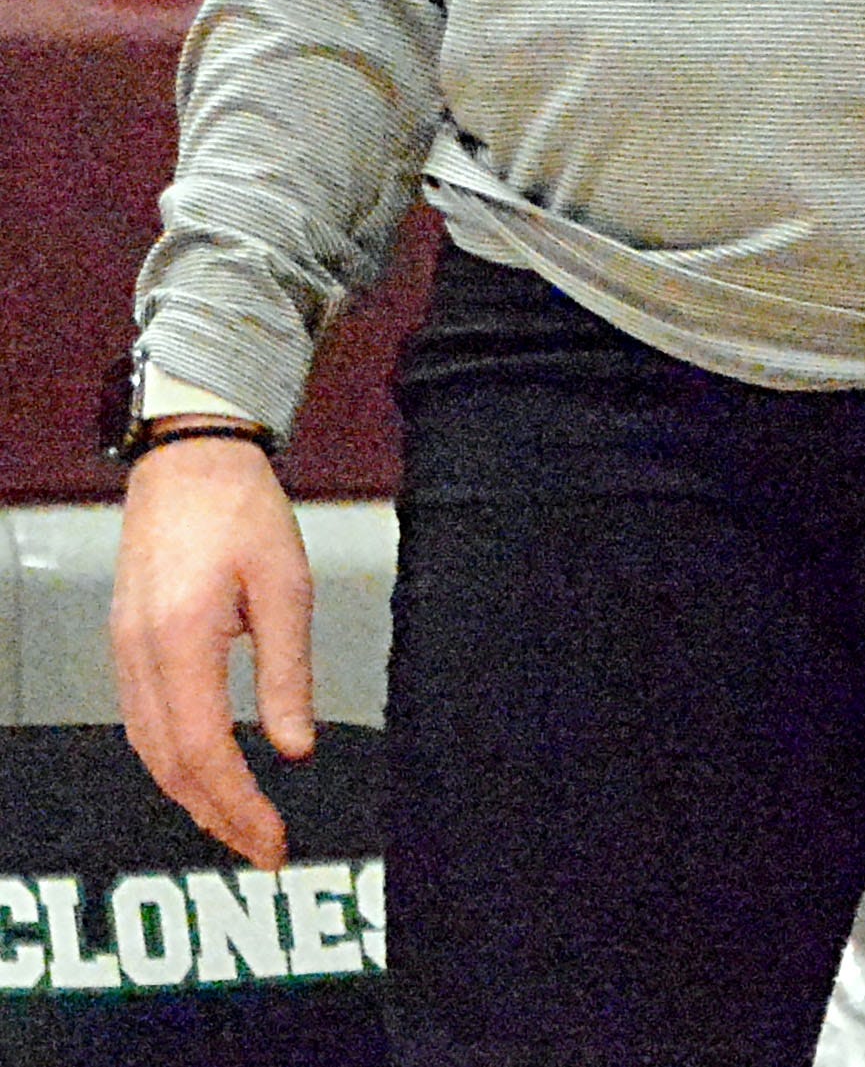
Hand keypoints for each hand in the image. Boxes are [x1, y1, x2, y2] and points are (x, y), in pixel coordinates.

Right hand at [110, 434, 312, 866]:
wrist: (188, 459)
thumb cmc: (243, 512)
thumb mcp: (285, 585)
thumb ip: (286, 672)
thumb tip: (295, 750)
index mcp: (180, 643)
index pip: (204, 754)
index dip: (237, 807)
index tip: (274, 842)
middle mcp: (138, 659)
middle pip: (171, 767)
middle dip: (216, 817)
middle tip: (262, 850)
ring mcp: (123, 654)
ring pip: (152, 752)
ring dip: (192, 797)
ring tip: (241, 825)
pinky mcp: (125, 646)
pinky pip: (144, 724)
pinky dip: (175, 762)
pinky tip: (206, 773)